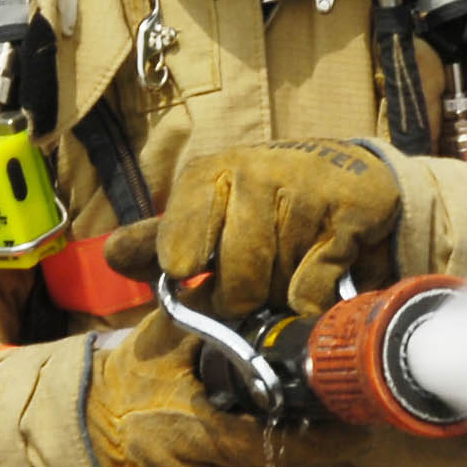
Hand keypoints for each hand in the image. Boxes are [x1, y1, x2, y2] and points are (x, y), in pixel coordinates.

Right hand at [83, 309, 370, 466]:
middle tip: (322, 419)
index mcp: (187, 430)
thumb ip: (207, 310)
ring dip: (272, 457)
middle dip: (299, 443)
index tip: (357, 433)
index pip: (268, 443)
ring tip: (265, 424)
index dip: (319, 442)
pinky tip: (237, 448)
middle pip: (272, 464)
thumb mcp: (163, 339)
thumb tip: (252, 278)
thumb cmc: (127, 381)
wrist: (85, 432)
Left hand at [105, 139, 400, 315]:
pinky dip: (319, 294)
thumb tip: (113, 255)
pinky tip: (325, 266)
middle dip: (246, 294)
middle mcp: (256, 172)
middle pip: (234, 280)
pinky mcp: (351, 209)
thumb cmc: (269, 206)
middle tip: (258, 270)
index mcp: (210, 174)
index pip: (177, 242)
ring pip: (278, 287)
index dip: (183, 265)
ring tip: (293, 262)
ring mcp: (307, 188)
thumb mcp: (210, 214)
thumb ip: (162, 241)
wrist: (353, 175)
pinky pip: (317, 286)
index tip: (188, 270)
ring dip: (285, 292)